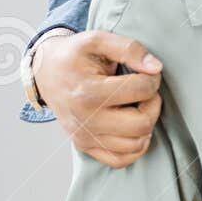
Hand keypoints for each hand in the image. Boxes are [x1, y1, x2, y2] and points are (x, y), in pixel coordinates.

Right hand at [34, 31, 162, 167]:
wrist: (46, 72)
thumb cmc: (74, 55)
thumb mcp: (97, 40)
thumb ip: (129, 48)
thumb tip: (155, 68)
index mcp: (87, 92)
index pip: (141, 90)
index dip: (152, 78)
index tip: (145, 72)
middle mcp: (84, 120)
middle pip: (142, 124)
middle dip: (153, 104)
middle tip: (145, 92)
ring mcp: (84, 137)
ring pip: (136, 145)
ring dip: (146, 124)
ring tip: (137, 107)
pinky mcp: (85, 146)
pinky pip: (121, 160)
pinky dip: (135, 146)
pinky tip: (133, 125)